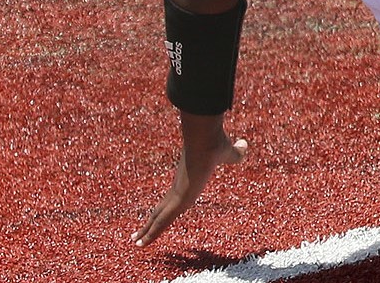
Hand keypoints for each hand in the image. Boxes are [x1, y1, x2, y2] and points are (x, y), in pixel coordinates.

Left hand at [132, 113, 247, 246]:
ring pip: (158, 218)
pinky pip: (163, 221)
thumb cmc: (216, 143)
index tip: (156, 216)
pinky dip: (152, 233)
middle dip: (150, 224)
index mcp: (186, 181)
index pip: (172, 199)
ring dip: (147, 232)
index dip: (164, 209)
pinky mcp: (178, 199)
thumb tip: (244, 144)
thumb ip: (236, 153)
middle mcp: (178, 189)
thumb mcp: (229, 153)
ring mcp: (177, 194)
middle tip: (137, 235)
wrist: (206, 137)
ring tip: (135, 243)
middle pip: (160, 210)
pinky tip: (143, 242)